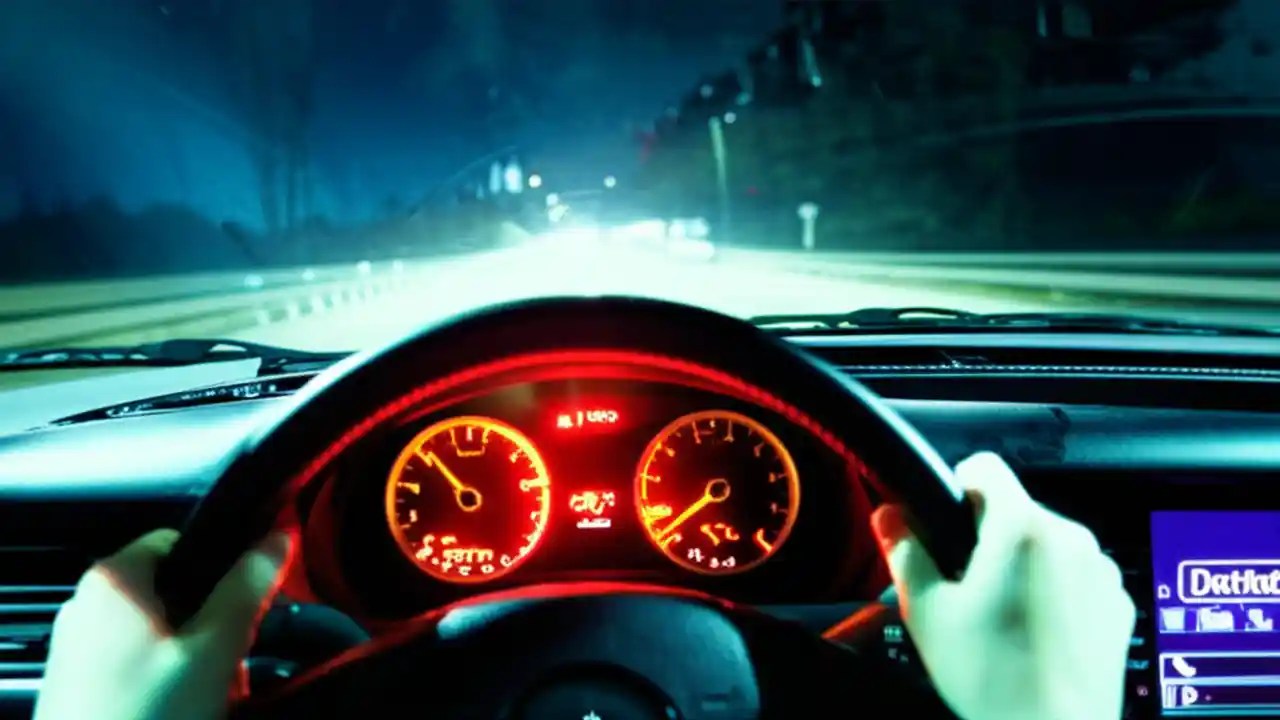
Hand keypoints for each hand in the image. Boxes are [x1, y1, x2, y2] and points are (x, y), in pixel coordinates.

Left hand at [34, 529, 291, 719]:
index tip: (253, 603)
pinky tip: (188, 707)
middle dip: (215, 625)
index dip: (224, 566)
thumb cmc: (150, 714)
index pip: (182, 540)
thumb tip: (280, 535)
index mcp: (113, 580)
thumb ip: (247, 590)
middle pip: (175, 591)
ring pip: (163, 632)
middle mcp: (87, 604)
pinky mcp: (82, 685)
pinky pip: (141, 663)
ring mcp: (80, 648)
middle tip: (235, 663)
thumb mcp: (212, 651)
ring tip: (216, 696)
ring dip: (199, 657)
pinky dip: (171, 679)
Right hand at [871, 452, 1135, 719]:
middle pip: (1016, 510)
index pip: (984, 467)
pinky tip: (1033, 633)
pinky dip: (1054, 591)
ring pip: (1047, 544)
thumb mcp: (927, 611)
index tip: (945, 523)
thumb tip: (888, 516)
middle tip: (964, 589)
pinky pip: (1076, 577)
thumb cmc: (992, 677)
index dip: (956, 486)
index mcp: (1023, 527)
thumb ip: (903, 551)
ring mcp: (1102, 571)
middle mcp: (1072, 538)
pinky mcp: (1119, 603)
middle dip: (988, 537)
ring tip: (1000, 617)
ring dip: (1022, 564)